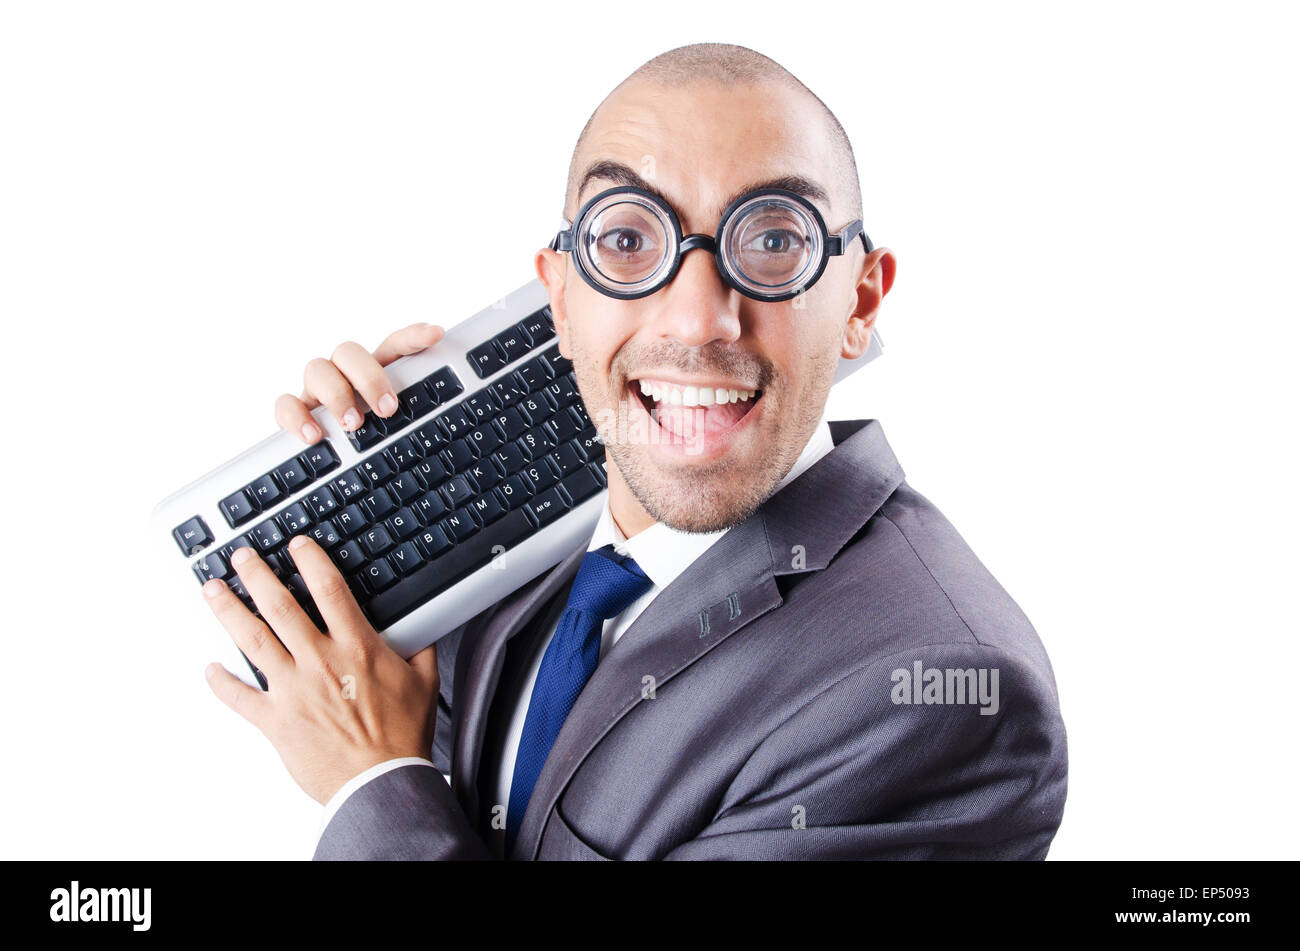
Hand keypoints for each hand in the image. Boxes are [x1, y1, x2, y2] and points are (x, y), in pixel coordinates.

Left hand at [201, 534, 439, 803]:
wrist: (381, 782)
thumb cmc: (401, 736)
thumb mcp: (424, 681)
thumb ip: (419, 644)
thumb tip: (423, 622)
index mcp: (355, 648)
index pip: (328, 589)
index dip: (310, 560)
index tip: (297, 545)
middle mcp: (318, 662)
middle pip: (279, 606)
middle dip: (256, 575)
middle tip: (241, 557)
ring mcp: (292, 690)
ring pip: (251, 640)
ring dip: (228, 610)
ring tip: (212, 590)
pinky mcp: (275, 721)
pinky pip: (239, 697)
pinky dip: (221, 682)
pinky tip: (210, 668)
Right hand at [276, 322, 446, 442]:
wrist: (339, 468)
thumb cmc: (379, 440)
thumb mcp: (406, 428)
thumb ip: (424, 418)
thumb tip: (463, 418)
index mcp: (377, 371)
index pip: (395, 344)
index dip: (414, 336)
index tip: (436, 334)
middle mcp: (345, 375)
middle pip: (349, 351)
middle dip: (369, 377)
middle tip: (387, 409)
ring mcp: (317, 392)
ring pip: (316, 370)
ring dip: (336, 397)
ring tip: (354, 425)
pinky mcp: (295, 412)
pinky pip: (285, 403)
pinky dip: (297, 417)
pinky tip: (315, 437)